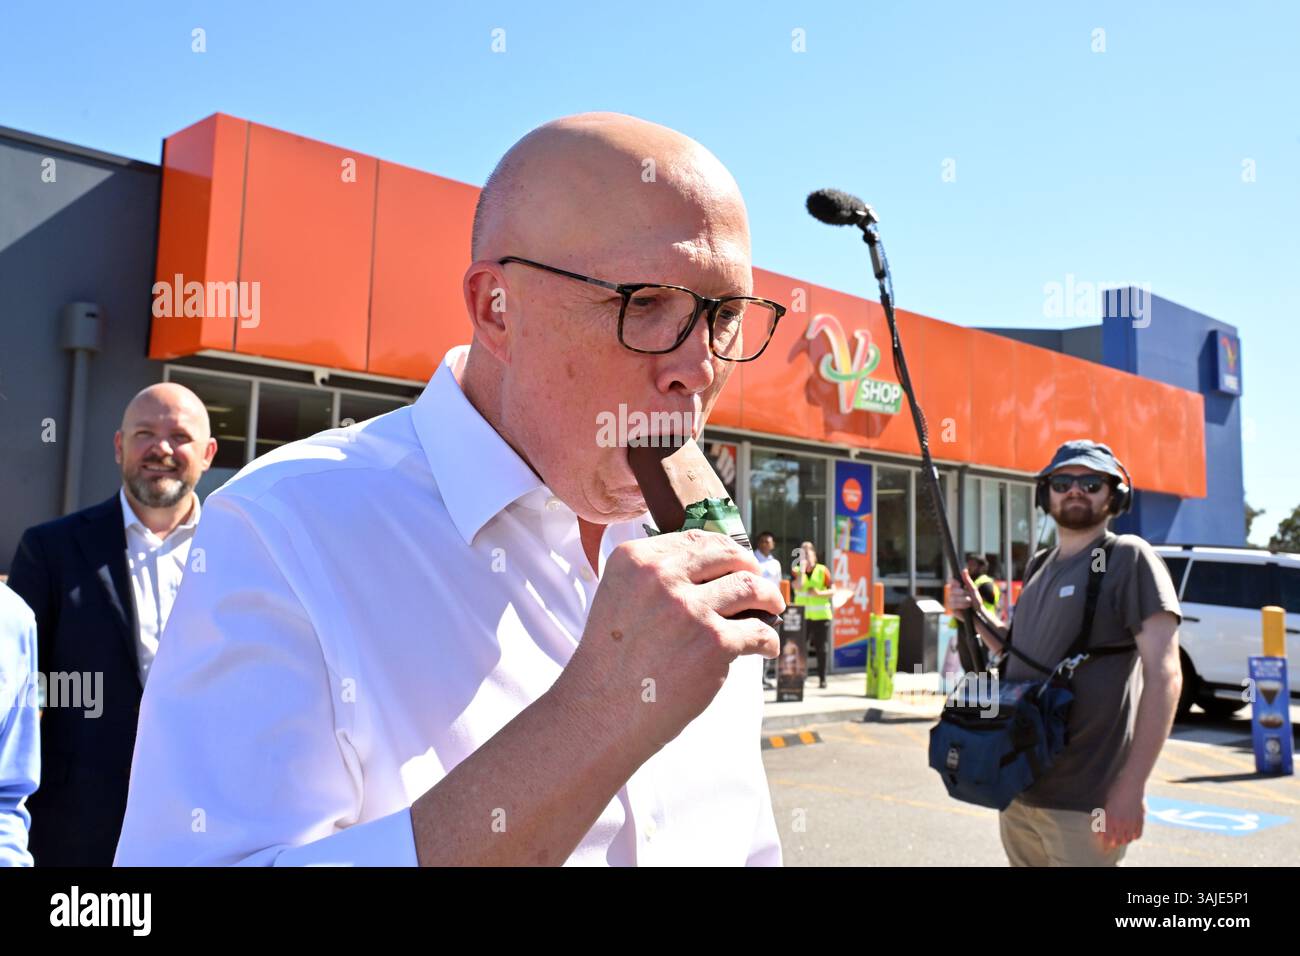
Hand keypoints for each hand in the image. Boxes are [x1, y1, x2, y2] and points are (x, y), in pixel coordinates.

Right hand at [556, 529, 784, 758]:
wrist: (600, 712)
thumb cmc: (611, 662)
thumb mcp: (619, 598)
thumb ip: (656, 577)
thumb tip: (714, 569)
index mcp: (635, 559)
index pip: (696, 539)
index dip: (724, 550)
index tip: (735, 562)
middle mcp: (662, 577)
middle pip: (728, 556)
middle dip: (750, 568)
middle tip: (759, 583)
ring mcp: (690, 609)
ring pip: (751, 588)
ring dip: (769, 598)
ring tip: (773, 608)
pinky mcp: (714, 643)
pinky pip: (759, 631)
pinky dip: (768, 640)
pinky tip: (766, 648)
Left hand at [1099, 778, 1144, 850]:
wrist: (1130, 784)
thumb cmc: (1115, 792)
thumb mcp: (1106, 804)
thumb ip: (1103, 818)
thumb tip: (1099, 831)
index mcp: (1110, 818)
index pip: (1107, 836)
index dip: (1105, 842)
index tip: (1104, 844)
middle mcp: (1121, 822)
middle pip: (1117, 840)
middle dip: (1114, 843)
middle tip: (1112, 842)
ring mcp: (1131, 822)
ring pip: (1128, 839)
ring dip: (1124, 841)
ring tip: (1121, 839)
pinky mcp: (1140, 820)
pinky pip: (1138, 835)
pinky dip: (1134, 837)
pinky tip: (1131, 835)